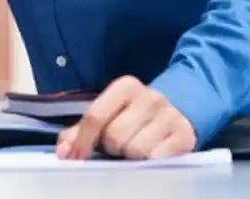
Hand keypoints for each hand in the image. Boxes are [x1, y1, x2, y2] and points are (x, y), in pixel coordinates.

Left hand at [56, 76, 196, 159]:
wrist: (180, 111)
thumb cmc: (134, 116)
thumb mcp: (108, 115)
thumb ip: (80, 131)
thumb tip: (64, 152)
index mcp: (126, 86)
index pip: (95, 116)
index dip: (82, 141)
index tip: (73, 157)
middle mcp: (150, 97)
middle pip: (114, 136)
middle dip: (112, 147)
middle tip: (118, 145)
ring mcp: (170, 115)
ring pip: (136, 150)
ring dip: (131, 156)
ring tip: (136, 147)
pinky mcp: (185, 136)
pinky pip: (157, 159)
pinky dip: (150, 163)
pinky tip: (152, 154)